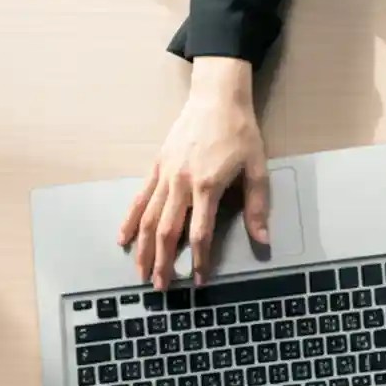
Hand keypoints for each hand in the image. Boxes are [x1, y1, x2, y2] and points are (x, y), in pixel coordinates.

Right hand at [118, 57, 268, 288]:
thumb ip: (258, 206)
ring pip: (148, 218)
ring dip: (143, 248)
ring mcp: (164, 174)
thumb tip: (262, 240)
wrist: (216, 97)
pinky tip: (123, 239)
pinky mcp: (156, 166)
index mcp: (207, 185)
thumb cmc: (240, 132)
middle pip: (167, 231)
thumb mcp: (257, 168)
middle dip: (163, 262)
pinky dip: (130, 220)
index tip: (198, 280)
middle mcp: (180, 182)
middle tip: (161, 288)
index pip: (200, 232)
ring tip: (140, 273)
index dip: (199, 259)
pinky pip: (139, 198)